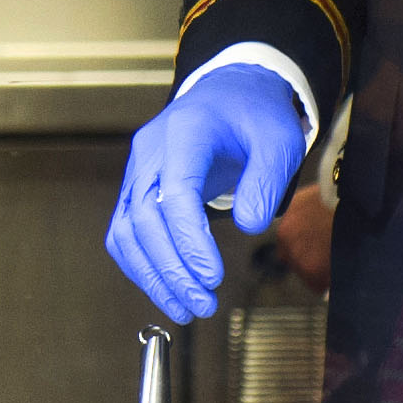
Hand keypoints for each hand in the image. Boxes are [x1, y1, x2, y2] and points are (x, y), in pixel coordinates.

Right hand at [105, 71, 312, 324]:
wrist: (227, 95)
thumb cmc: (254, 116)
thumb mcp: (278, 140)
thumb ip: (265, 181)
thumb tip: (247, 225)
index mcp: (185, 132)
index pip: (175, 193)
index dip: (190, 241)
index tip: (213, 277)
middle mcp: (150, 151)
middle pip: (145, 218)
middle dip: (172, 270)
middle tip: (203, 304)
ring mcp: (137, 171)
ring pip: (126, 231)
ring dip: (152, 275)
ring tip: (185, 308)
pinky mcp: (135, 189)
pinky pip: (125, 232)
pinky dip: (141, 265)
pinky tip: (166, 290)